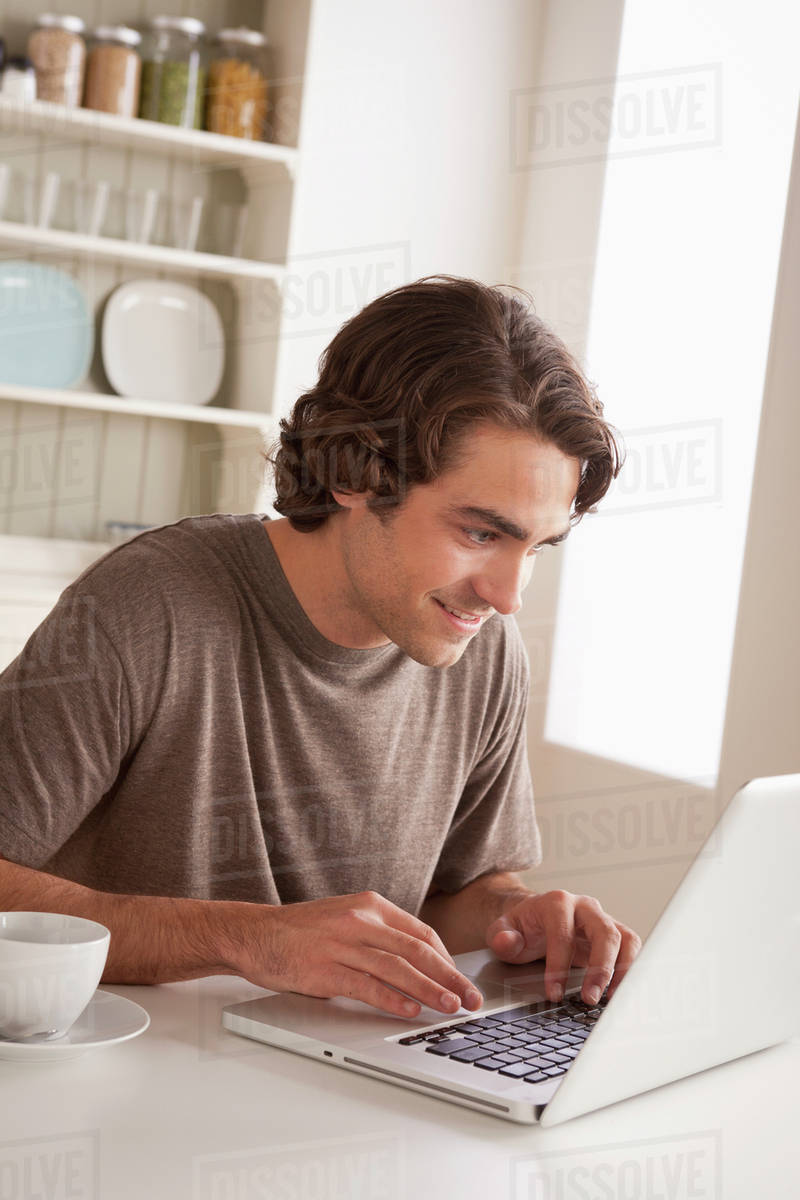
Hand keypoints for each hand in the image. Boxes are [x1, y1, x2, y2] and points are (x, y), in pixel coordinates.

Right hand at [233, 891, 483, 1018]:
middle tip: (471, 998)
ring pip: (398, 968)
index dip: (446, 960)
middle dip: (450, 977)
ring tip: (451, 1007)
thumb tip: (417, 964)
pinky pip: (367, 985)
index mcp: (370, 905)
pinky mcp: (325, 968)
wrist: (254, 933)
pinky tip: (411, 1010)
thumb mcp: (346, 919)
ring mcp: (343, 943)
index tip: (461, 980)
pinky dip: (393, 998)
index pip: (421, 933)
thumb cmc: (301, 932)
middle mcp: (361, 920)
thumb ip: (378, 935)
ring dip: (430, 990)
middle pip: (417, 950)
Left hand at [485, 889, 641, 1004]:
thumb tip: (507, 941)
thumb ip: (501, 936)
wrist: (534, 918)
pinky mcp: (614, 936)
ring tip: (612, 999)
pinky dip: (630, 971)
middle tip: (589, 998)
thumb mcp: (502, 929)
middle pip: (604, 932)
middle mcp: (585, 908)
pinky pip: (631, 950)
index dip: (559, 964)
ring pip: (626, 939)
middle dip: (600, 968)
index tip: (554, 993)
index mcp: (557, 903)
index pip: (563, 932)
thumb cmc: (521, 926)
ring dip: (623, 970)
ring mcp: (602, 920)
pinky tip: (619, 993)